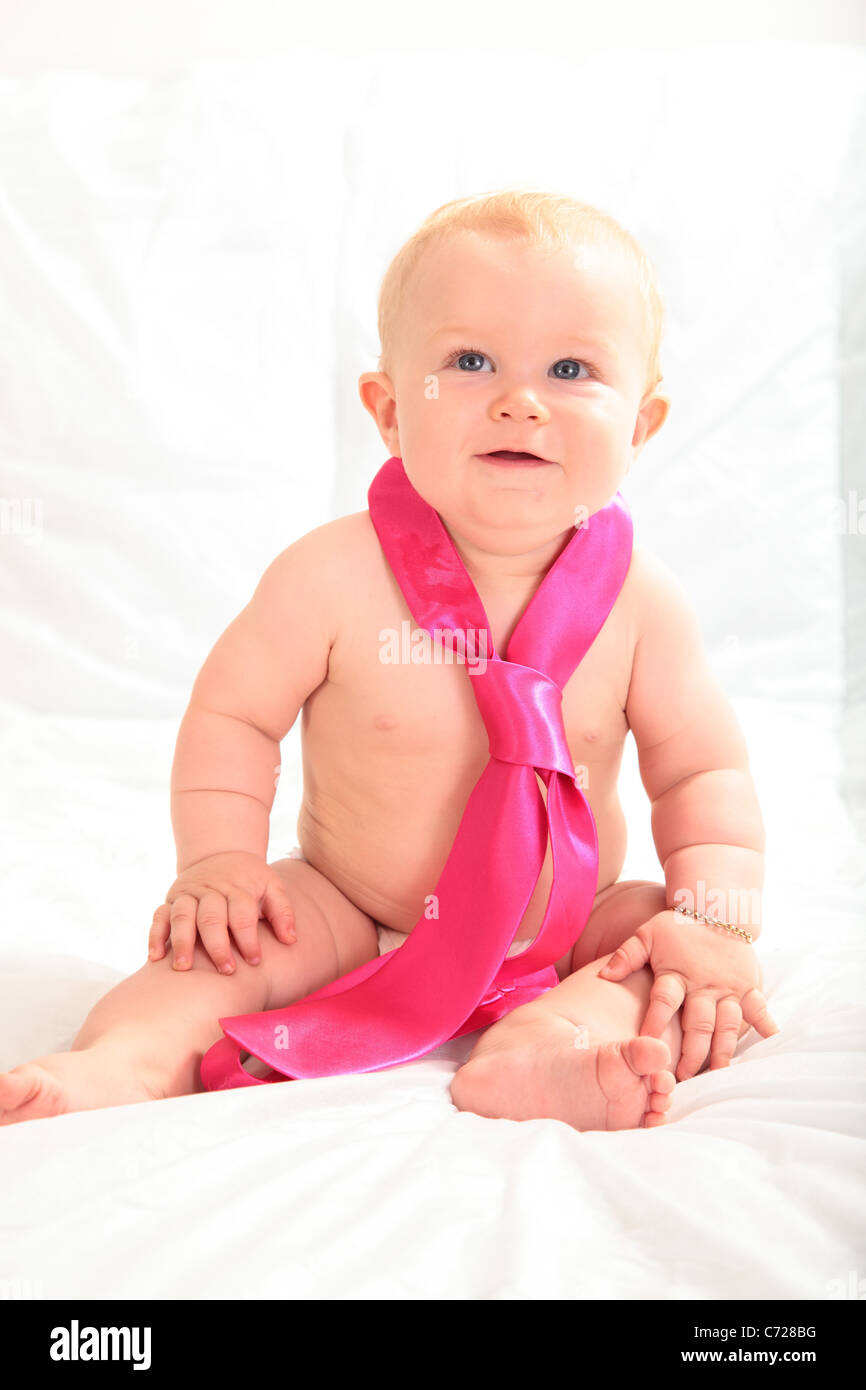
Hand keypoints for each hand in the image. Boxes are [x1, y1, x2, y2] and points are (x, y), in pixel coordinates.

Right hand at [148, 851, 296, 973]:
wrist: (220, 853)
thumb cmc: (249, 879)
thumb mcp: (271, 886)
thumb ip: (282, 911)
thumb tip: (291, 940)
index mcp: (237, 888)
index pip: (242, 914)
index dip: (248, 938)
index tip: (255, 961)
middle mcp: (210, 890)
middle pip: (211, 917)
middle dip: (217, 945)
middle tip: (225, 970)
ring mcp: (188, 894)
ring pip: (181, 916)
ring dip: (182, 941)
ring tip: (184, 968)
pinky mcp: (171, 900)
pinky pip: (159, 915)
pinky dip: (155, 935)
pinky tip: (155, 957)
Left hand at [597, 909, 778, 1080]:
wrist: (716, 908)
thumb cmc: (678, 927)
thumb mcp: (647, 934)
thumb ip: (626, 955)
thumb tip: (602, 975)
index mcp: (677, 974)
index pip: (664, 1001)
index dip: (655, 1023)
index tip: (647, 1046)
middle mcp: (704, 985)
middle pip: (699, 1023)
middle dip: (691, 1053)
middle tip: (683, 1078)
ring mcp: (729, 988)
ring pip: (727, 1024)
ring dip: (723, 1051)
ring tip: (720, 1076)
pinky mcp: (748, 987)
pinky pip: (759, 1009)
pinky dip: (766, 1026)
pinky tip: (771, 1044)